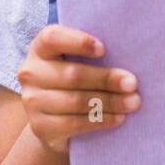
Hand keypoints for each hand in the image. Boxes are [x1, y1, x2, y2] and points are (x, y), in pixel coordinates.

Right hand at [17, 24, 141, 154]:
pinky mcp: (40, 126)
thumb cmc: (76, 81)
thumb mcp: (79, 61)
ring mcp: (32, 101)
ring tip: (133, 102)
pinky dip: (99, 121)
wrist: (56, 121)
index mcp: (40, 49)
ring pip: (75, 101)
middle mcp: (31, 73)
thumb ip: (94, 54)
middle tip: (133, 83)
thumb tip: (130, 58)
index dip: (78, 42)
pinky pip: (73, 123)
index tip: (104, 49)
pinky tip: (118, 118)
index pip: (53, 38)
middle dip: (106, 79)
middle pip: (72, 75)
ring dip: (109, 102)